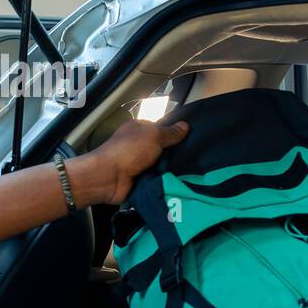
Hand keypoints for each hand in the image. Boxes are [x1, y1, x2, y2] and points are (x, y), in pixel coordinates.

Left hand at [71, 119, 189, 206]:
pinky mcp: (142, 180)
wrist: (109, 178)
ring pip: (163, 165)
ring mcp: (140, 164)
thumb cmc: (129, 151)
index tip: (194, 140)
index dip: (175, 133)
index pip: (161, 129)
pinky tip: (183, 182)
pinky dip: (167, 180)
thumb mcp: (153, 136)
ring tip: (195, 172)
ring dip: (174, 169)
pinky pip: (159, 179)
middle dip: (177, 153)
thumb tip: (186, 125)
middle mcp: (139, 145)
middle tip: (198, 158)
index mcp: (139, 129)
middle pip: (164, 148)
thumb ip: (170, 132)